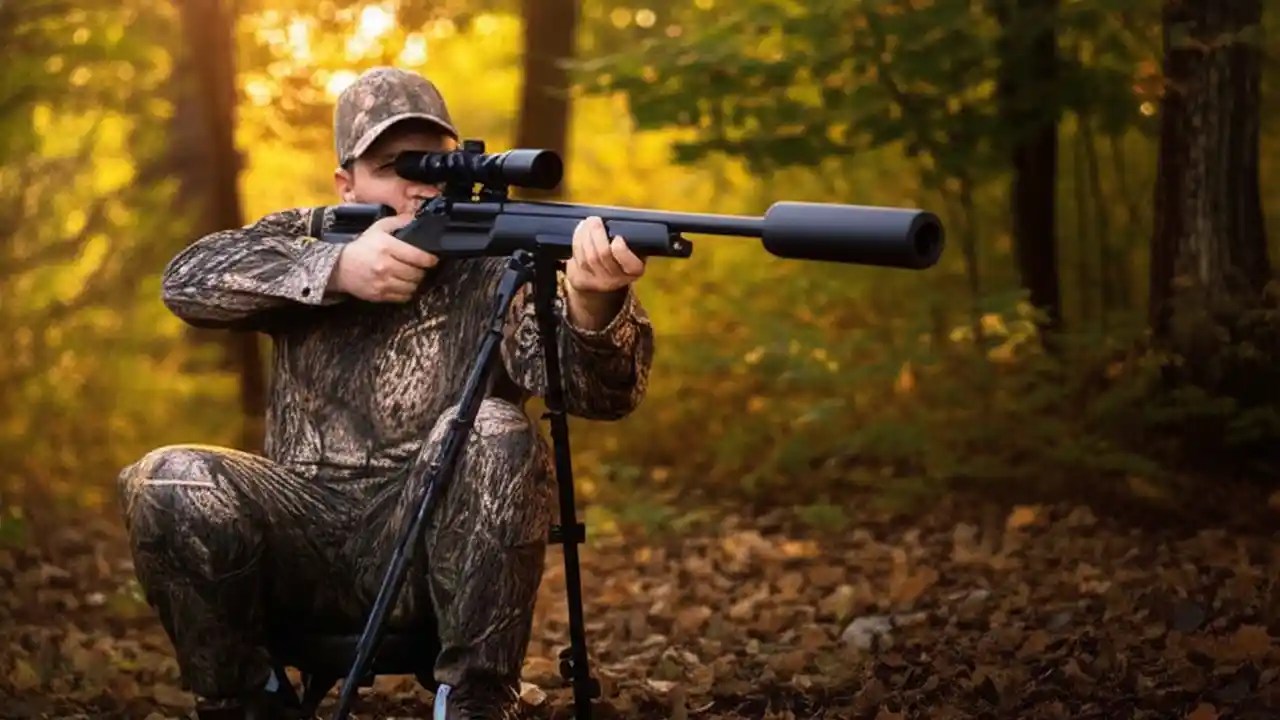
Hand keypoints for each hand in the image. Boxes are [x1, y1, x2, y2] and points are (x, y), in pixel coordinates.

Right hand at [327, 213, 439, 302]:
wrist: (340, 267)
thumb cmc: (362, 247)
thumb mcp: (377, 229)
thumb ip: (397, 222)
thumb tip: (414, 218)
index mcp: (387, 247)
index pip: (418, 257)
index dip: (430, 260)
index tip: (433, 260)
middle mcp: (385, 266)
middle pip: (417, 273)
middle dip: (422, 271)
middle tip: (421, 268)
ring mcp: (382, 282)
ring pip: (412, 287)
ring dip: (416, 282)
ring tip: (413, 276)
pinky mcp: (379, 295)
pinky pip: (402, 297)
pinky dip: (407, 292)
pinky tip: (404, 285)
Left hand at [564, 216, 645, 330]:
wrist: (601, 276)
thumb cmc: (619, 255)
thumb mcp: (633, 248)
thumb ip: (630, 237)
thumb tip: (619, 220)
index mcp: (634, 270)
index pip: (628, 262)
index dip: (621, 248)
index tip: (618, 236)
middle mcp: (617, 280)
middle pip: (603, 254)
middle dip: (597, 233)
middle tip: (595, 220)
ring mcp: (598, 282)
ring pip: (588, 256)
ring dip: (585, 235)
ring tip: (587, 223)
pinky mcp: (582, 280)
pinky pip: (578, 259)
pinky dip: (577, 241)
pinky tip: (580, 231)